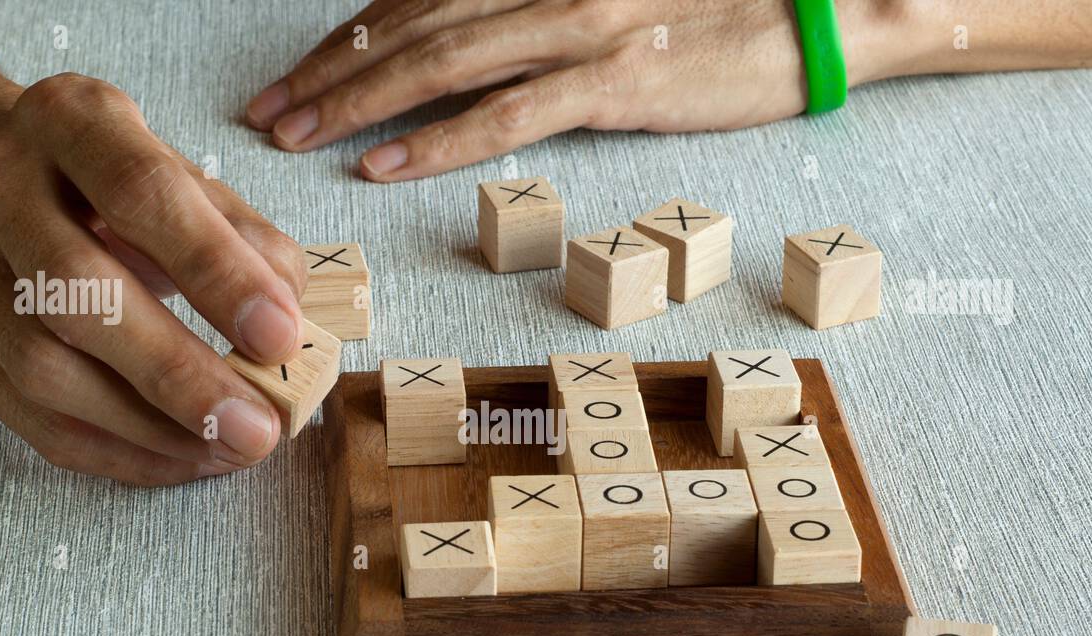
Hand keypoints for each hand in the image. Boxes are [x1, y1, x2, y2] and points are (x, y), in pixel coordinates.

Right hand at [0, 73, 308, 484]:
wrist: (9, 185)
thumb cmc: (124, 190)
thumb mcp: (195, 186)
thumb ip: (250, 246)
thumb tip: (289, 332)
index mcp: (70, 121)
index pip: (140, 193)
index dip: (215, 271)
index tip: (279, 338)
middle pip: (77, 291)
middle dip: (179, 373)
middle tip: (258, 428)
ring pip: (44, 369)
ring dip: (151, 428)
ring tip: (230, 449)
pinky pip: (35, 421)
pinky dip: (120, 454)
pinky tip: (184, 459)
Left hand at [245, 0, 904, 180]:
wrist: (825, 0)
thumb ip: (539, 6)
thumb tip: (477, 37)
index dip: (346, 35)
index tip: (295, 72)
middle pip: (408, 22)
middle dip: (327, 69)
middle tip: (267, 112)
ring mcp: (578, 24)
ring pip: (439, 62)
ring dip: (357, 102)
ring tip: (297, 138)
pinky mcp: (615, 80)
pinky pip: (506, 113)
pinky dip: (437, 139)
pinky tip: (383, 164)